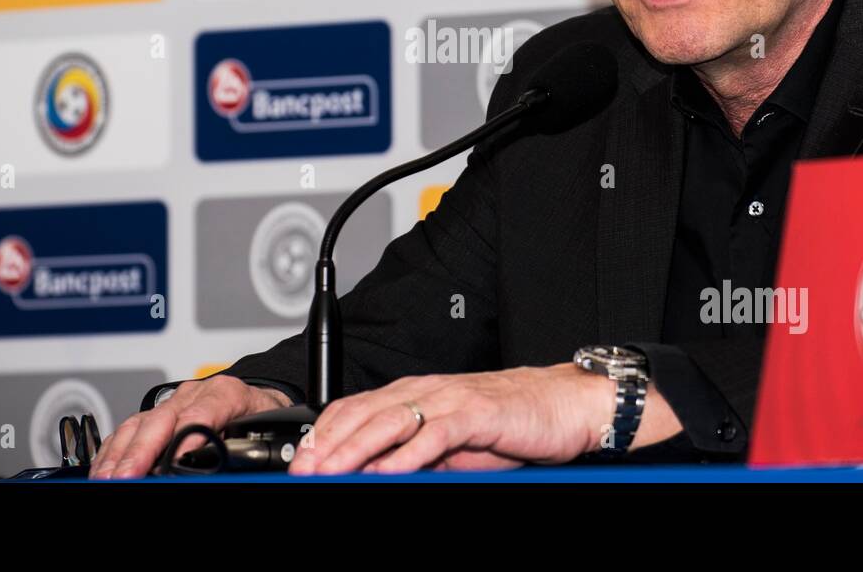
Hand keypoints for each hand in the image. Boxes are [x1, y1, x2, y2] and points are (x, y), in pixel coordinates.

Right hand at [88, 376, 290, 478]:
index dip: (184, 439)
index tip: (174, 463)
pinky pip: (131, 426)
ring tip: (109, 476)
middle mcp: (196, 393)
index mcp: (227, 393)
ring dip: (120, 453)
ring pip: (140, 422)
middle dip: (141, 451)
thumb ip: (242, 446)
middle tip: (127, 475)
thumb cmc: (261, 415)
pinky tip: (107, 466)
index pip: (201, 414)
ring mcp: (175, 400)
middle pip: (162, 419)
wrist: (260, 398)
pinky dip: (115, 448)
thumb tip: (224, 463)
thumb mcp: (261, 429)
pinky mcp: (159, 410)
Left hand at [287, 363, 615, 475]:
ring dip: (356, 448)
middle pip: (364, 412)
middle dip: (328, 443)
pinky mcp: (477, 413)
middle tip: (303, 470)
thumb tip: (372, 473)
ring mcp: (451, 398)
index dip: (324, 433)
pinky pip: (435, 432)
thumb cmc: (508, 424)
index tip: (301, 460)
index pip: (356, 407)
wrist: (562, 405)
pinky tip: (387, 470)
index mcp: (415, 393)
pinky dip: (408, 453)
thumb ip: (411, 454)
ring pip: (390, 419)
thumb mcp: (449, 445)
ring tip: (331, 469)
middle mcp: (427, 390)